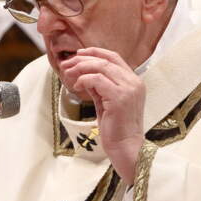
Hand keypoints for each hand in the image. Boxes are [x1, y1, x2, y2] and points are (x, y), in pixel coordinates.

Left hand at [60, 48, 144, 180]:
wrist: (126, 148)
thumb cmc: (116, 129)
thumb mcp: (107, 102)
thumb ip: (99, 87)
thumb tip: (84, 74)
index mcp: (134, 81)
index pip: (114, 57)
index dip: (95, 52)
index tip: (78, 54)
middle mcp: (134, 82)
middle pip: (106, 60)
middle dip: (83, 59)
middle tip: (66, 64)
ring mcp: (129, 89)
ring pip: (101, 67)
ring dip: (81, 68)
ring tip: (68, 74)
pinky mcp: (120, 98)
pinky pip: (97, 80)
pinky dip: (84, 80)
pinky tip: (76, 87)